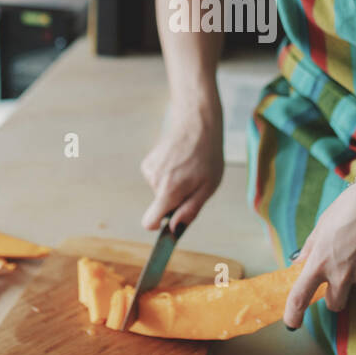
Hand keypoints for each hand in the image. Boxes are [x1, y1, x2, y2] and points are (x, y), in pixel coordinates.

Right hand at [139, 98, 222, 233]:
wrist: (197, 124)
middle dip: (175, 200)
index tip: (169, 223)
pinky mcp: (148, 161)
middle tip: (194, 183)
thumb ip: (189, 211)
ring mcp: (149, 170)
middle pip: (160, 205)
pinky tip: (180, 161)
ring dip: (174, 185)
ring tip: (189, 168)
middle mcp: (154, 181)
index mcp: (169, 190)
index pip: (149, 222)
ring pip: (160, 191)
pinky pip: (158, 179)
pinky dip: (169, 175)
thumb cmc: (207, 156)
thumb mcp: (208, 188)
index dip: (159, 226)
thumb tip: (174, 230)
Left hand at [284, 167, 355, 328]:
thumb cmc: (353, 206)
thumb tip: (299, 262)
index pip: (301, 297)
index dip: (294, 314)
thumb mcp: (324, 223)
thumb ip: (311, 247)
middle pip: (335, 304)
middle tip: (340, 277)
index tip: (292, 323)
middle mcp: (342, 275)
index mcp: (320, 261)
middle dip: (335, 295)